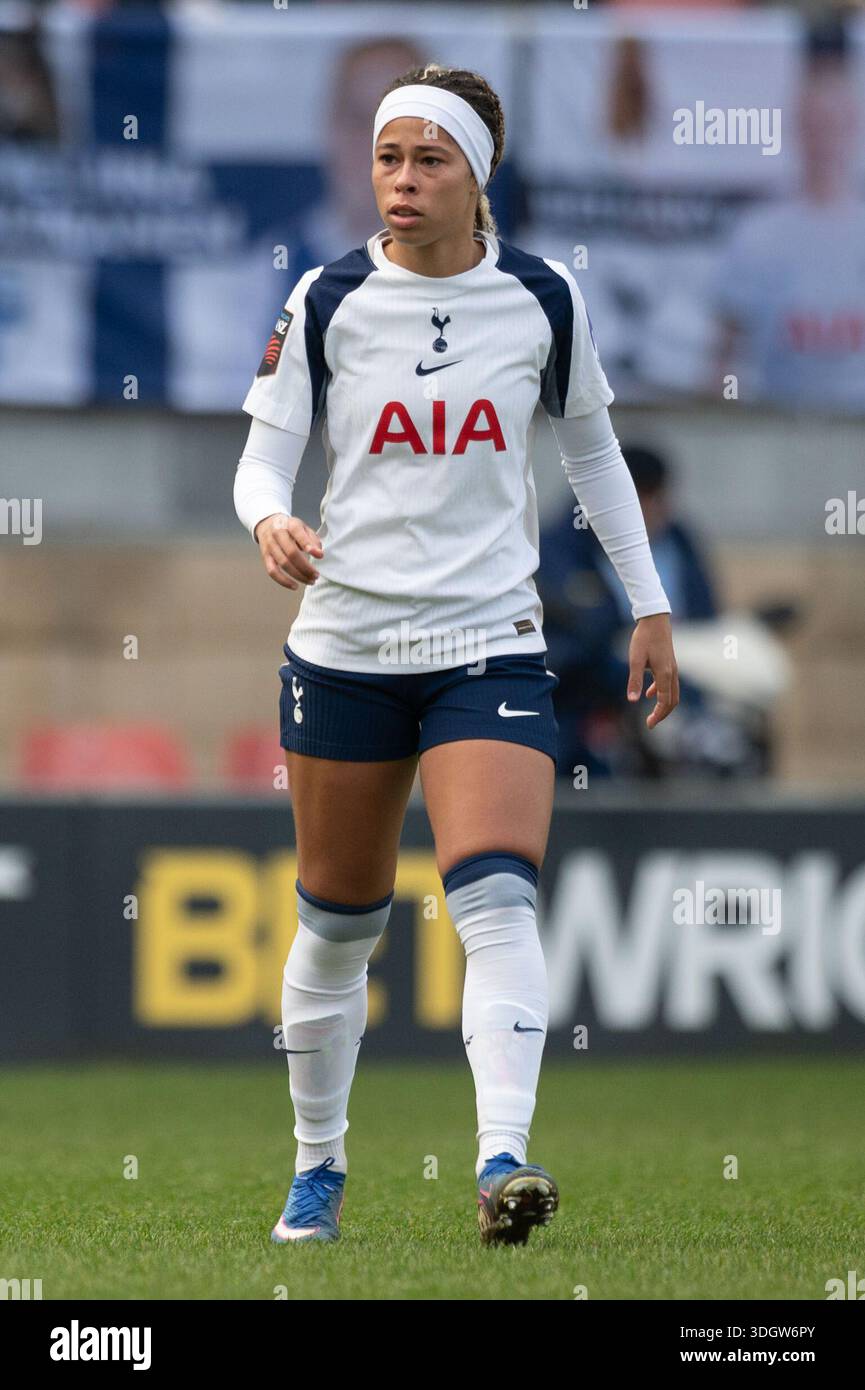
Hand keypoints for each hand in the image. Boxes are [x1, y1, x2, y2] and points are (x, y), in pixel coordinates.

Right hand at [254, 513, 322, 590]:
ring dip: (299, 575)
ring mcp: (270, 546)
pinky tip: (295, 586)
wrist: (268, 524)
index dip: (308, 545)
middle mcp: (277, 534)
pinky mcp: (265, 557)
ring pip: (283, 564)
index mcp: (289, 524)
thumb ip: (312, 539)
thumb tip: (319, 554)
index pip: (298, 533)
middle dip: (306, 567)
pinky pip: (272, 572)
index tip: (320, 555)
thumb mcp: (303, 528)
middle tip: (316, 575)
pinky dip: (284, 581)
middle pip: (291, 553)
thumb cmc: (290, 529)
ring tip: (311, 581)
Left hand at [627, 613, 678, 728]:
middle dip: (662, 714)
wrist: (655, 620)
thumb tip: (633, 700)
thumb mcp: (635, 660)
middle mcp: (672, 673)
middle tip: (650, 724)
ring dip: (663, 705)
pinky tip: (648, 694)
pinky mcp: (669, 664)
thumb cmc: (643, 639)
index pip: (664, 701)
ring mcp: (672, 668)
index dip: (658, 715)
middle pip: (672, 701)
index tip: (649, 725)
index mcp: (665, 674)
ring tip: (652, 714)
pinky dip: (660, 692)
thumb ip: (635, 681)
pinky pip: (668, 684)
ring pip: (672, 693)